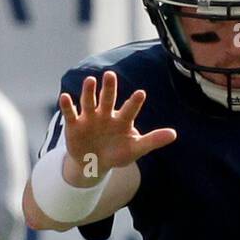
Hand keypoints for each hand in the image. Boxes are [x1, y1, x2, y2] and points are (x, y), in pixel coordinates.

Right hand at [59, 71, 176, 182]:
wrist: (94, 164)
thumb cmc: (117, 154)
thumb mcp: (135, 149)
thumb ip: (153, 140)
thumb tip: (174, 134)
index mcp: (122, 119)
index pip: (129, 109)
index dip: (134, 102)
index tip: (141, 94)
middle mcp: (106, 114)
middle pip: (108, 99)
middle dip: (109, 88)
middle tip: (110, 75)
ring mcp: (89, 117)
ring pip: (89, 102)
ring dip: (89, 92)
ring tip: (90, 80)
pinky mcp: (74, 124)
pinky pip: (70, 113)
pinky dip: (67, 105)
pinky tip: (65, 97)